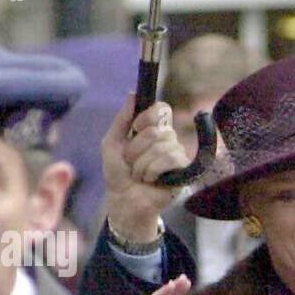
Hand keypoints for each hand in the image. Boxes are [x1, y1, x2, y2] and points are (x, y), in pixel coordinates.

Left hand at [102, 93, 187, 241]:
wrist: (123, 200)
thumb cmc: (118, 173)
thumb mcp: (112, 143)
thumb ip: (122, 119)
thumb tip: (132, 94)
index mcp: (153, 129)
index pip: (161, 109)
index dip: (147, 117)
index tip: (135, 130)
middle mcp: (168, 139)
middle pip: (156, 130)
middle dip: (136, 149)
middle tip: (132, 163)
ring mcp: (176, 155)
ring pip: (161, 146)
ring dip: (142, 163)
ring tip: (140, 175)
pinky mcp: (183, 170)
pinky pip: (170, 159)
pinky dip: (153, 170)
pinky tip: (150, 180)